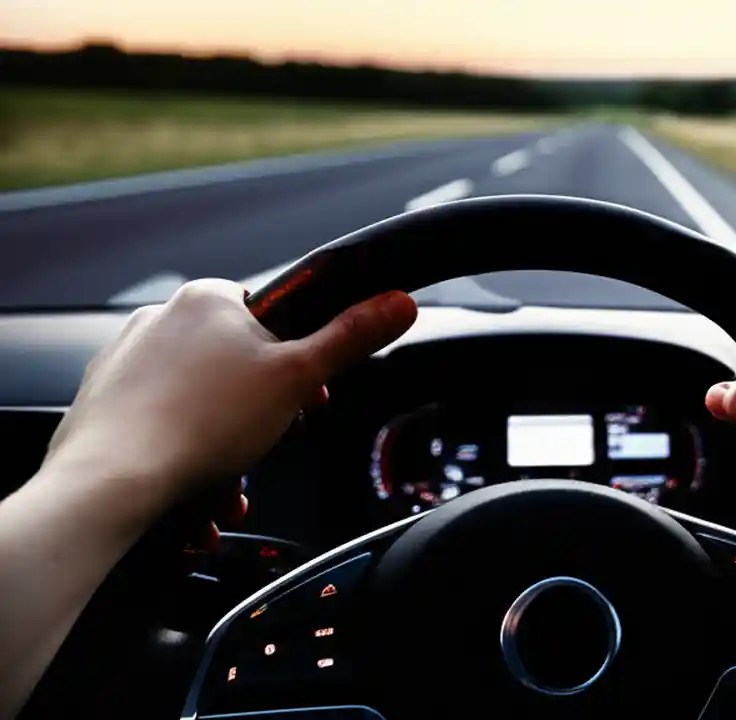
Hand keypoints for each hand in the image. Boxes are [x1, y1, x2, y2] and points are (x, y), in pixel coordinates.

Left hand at [39, 279, 417, 533]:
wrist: (112, 483)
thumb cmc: (200, 426)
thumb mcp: (299, 377)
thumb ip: (352, 338)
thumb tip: (398, 303)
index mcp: (207, 299)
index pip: (270, 315)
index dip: (297, 359)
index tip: (305, 395)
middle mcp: (159, 321)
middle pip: (236, 367)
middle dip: (260, 416)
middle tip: (266, 443)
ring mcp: (125, 363)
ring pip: (200, 406)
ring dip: (226, 450)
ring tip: (229, 483)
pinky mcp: (104, 406)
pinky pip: (161, 430)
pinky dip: (185, 462)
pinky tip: (196, 494)